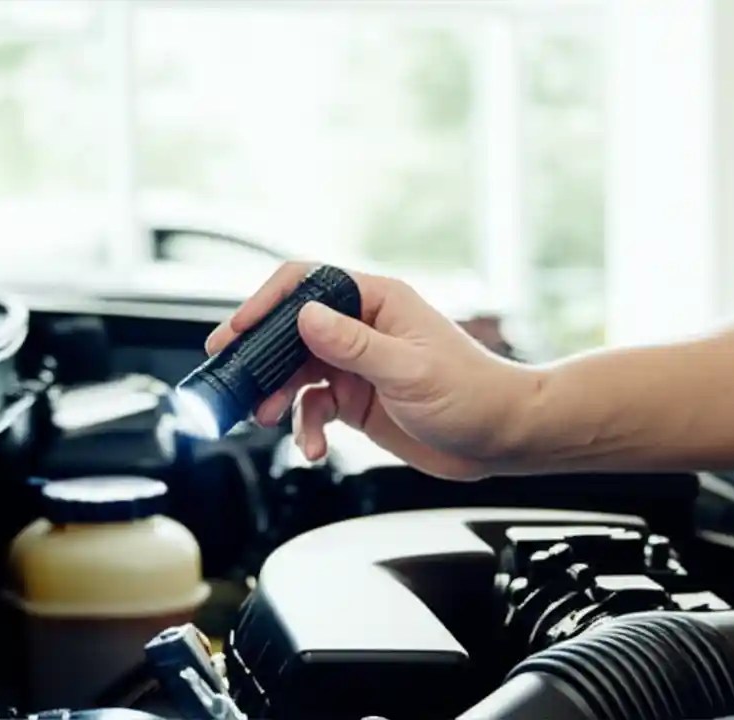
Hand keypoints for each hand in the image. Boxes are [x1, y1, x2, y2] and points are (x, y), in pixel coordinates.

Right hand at [205, 263, 539, 479]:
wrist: (502, 439)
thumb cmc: (474, 393)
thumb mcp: (409, 370)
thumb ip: (354, 345)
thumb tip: (305, 318)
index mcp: (377, 302)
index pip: (308, 284)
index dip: (267, 302)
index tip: (239, 330)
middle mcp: (362, 328)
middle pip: (291, 332)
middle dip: (260, 357)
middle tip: (231, 378)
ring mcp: (357, 364)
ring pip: (296, 373)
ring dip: (278, 397)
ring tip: (269, 418)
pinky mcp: (356, 399)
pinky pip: (313, 408)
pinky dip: (305, 428)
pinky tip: (313, 448)